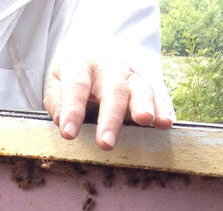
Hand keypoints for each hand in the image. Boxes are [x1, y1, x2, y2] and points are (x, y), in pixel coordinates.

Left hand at [44, 57, 174, 149]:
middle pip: (113, 89)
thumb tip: (61, 120)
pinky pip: (159, 93)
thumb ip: (56, 101)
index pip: (76, 86)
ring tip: (147, 121)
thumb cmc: (71, 78)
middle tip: (105, 143)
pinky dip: (163, 108)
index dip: (72, 110)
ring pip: (141, 87)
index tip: (68, 134)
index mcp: (82, 65)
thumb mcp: (56, 83)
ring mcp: (132, 74)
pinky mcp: (148, 82)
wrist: (95, 55)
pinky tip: (165, 123)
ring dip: (144, 106)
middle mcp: (110, 66)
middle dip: (110, 117)